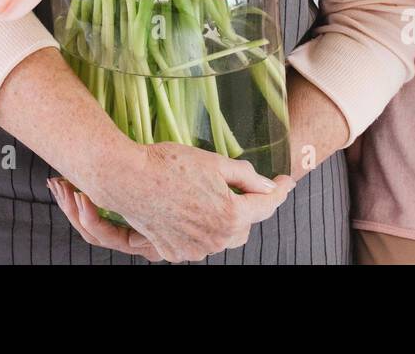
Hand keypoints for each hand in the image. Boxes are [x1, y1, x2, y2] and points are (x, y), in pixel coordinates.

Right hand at [65, 141, 295, 262]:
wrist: (127, 179)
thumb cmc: (169, 165)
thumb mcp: (214, 162)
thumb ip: (246, 177)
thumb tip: (268, 185)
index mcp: (230, 215)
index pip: (267, 205)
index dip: (280, 191)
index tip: (287, 182)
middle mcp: (215, 239)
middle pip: (245, 225)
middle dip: (249, 207)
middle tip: (241, 186)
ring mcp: (194, 249)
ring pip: (222, 236)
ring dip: (223, 219)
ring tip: (208, 195)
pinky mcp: (175, 252)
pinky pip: (199, 242)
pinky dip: (201, 228)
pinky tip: (190, 208)